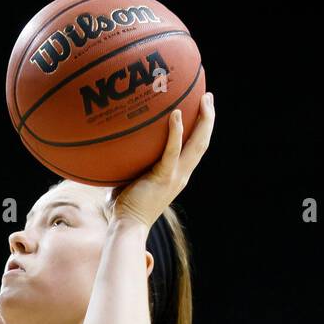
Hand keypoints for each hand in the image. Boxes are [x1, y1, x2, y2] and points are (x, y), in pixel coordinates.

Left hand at [108, 92, 214, 229]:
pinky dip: (176, 132)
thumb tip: (114, 145)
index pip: (194, 149)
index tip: (201, 110)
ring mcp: (175, 176)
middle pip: (202, 143)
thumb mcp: (130, 180)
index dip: (201, 130)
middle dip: (208, 118)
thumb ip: (130, 163)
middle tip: (208, 96)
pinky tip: (175, 113)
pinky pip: (172, 151)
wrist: (127, 227)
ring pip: (197, 144)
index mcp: (177, 175)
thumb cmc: (124, 207)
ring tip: (204, 98)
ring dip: (203, 120)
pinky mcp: (163, 177)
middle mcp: (181, 175)